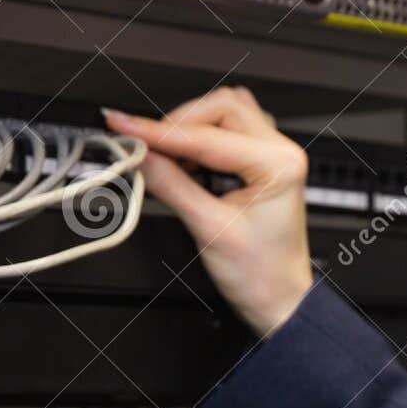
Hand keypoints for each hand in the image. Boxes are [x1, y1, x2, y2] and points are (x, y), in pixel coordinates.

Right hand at [103, 87, 312, 335]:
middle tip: (148, 148)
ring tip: (168, 160)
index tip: (125, 127)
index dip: (159, 132)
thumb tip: (139, 154)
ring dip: (190, 130)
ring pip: (223, 115)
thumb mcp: (208, 228)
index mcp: (279, 166)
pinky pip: (226, 133)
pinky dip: (199, 142)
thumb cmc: (261, 274)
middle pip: (222, 107)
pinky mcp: (259, 162)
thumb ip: (170, 185)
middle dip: (180, 124)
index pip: (208, 137)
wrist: (279, 300)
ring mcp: (272, 154)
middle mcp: (281, 152)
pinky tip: (184, 165)